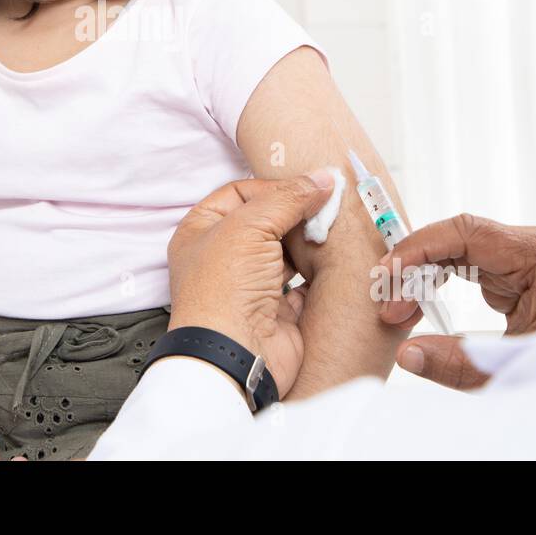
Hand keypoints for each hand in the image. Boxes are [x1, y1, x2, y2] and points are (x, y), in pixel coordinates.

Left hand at [166, 173, 335, 394]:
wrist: (234, 355)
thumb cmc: (224, 289)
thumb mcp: (251, 226)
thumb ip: (288, 198)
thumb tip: (322, 179)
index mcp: (202, 231)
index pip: (239, 192)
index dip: (272, 187)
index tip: (307, 185)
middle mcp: (223, 257)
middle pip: (266, 221)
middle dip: (296, 213)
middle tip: (327, 205)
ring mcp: (249, 285)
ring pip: (286, 252)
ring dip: (309, 241)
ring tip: (332, 229)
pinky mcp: (276, 311)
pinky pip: (303, 284)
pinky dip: (318, 272)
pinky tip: (333, 259)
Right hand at [373, 213, 535, 389]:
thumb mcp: (517, 367)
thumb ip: (460, 362)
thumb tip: (407, 353)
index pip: (465, 233)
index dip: (418, 250)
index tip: (387, 275)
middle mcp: (534, 246)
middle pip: (456, 239)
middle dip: (415, 268)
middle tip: (386, 304)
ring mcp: (527, 257)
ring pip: (458, 251)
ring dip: (424, 276)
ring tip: (397, 310)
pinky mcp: (520, 272)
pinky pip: (469, 266)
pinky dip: (442, 283)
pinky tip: (421, 305)